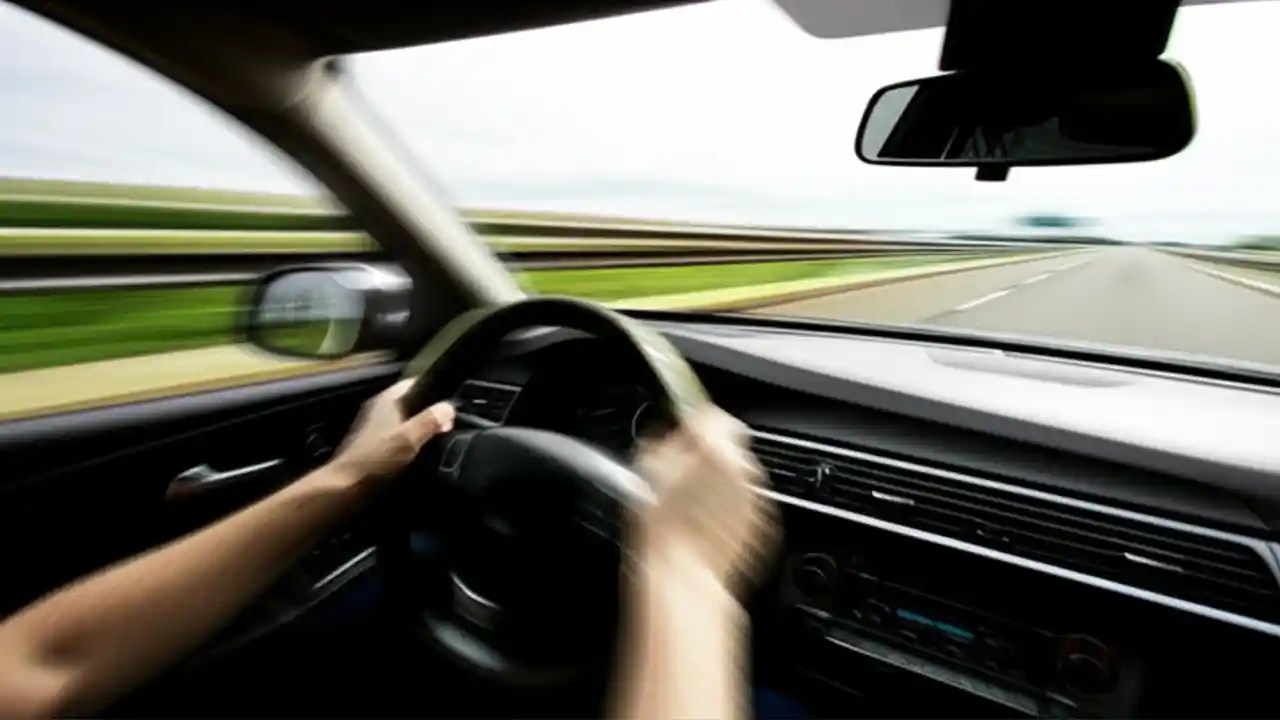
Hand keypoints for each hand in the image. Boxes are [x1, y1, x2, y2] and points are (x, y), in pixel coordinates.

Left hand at [328, 379, 455, 485]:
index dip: (435, 389)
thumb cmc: (377, 459)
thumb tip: (449, 407)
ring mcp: (376, 428)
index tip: (453, 402)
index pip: (415, 383)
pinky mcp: (375, 446)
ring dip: (422, 429)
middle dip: (431, 412)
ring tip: (443, 439)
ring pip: (407, 421)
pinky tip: (424, 454)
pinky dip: (413, 442)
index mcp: (387, 400)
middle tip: (452, 424)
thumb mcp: (409, 438)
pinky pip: (400, 437)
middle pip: (412, 403)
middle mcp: (380, 409)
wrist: (346, 488)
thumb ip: (430, 420)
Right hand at [632, 405, 776, 595]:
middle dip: (710, 453)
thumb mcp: (649, 471)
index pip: (713, 414)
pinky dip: (732, 507)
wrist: (686, 578)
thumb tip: (674, 435)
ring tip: (694, 504)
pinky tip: (709, 524)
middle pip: (730, 443)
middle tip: (685, 473)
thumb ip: (667, 442)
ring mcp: (757, 495)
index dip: (696, 424)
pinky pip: (748, 502)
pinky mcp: (765, 520)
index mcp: (714, 449)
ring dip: (722, 481)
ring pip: (740, 474)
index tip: (686, 436)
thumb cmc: (663, 530)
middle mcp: (743, 467)